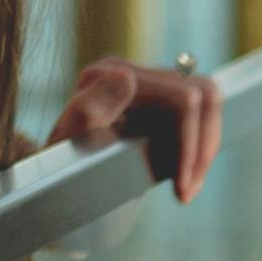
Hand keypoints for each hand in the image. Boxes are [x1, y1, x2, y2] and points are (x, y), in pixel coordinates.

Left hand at [47, 56, 224, 203]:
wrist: (53, 173)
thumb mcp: (67, 144)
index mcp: (110, 74)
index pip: (182, 99)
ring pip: (208, 100)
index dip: (190, 144)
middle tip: (187, 191)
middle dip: (203, 148)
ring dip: (206, 146)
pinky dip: (200, 144)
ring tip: (187, 186)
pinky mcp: (158, 97)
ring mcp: (147, 80)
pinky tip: (185, 176)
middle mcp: (130, 69)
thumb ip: (88, 109)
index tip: (181, 189)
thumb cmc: (57, 162)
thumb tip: (125, 76)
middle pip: (203, 94)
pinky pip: (200, 111)